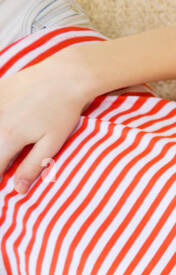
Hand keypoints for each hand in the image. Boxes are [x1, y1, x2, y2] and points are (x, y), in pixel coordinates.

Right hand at [0, 51, 97, 193]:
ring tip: (9, 146)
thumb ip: (32, 167)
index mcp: (9, 137)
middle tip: (8, 162)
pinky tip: (7, 124)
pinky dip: (0, 122)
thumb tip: (18, 190)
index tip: (3, 182)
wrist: (63, 76)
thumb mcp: (51, 145)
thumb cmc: (62, 112)